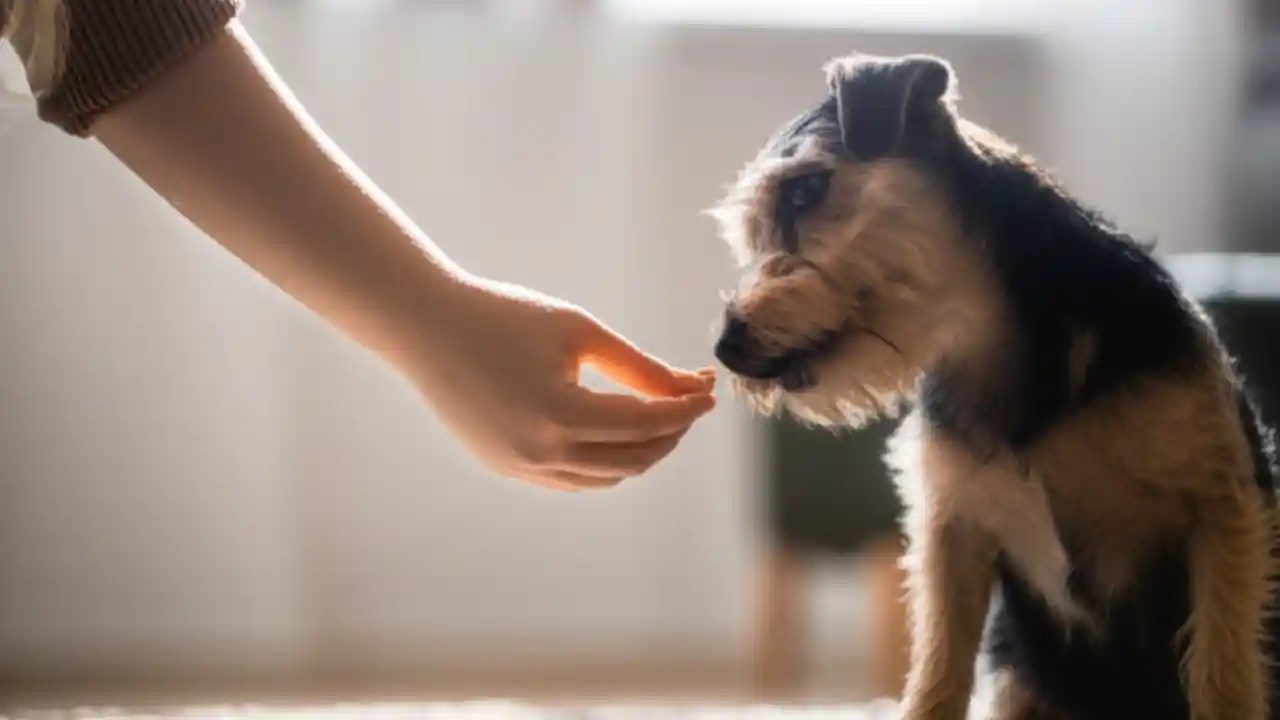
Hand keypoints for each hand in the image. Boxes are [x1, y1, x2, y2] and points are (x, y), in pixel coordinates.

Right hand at [405, 275, 715, 489]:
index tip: (709, 391)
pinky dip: (603, 463)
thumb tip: (687, 389)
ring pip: (605, 477)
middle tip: (688, 404)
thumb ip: (637, 367)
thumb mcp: (579, 332)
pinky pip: (571, 480)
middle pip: (633, 459)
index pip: (646, 423)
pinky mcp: (505, 468)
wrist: (428, 327)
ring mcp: (520, 467)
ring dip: (640, 452)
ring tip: (658, 417)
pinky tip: (616, 434)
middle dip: (670, 434)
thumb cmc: (506, 316)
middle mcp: (540, 452)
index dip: (685, 408)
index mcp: (560, 414)